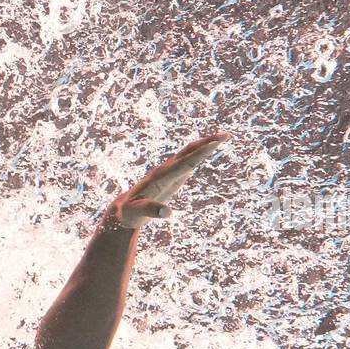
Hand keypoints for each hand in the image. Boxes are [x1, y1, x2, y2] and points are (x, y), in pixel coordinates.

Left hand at [108, 132, 228, 228]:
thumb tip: (167, 213)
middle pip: (188, 152)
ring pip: (189, 154)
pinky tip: (208, 150)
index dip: (199, 154)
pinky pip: (188, 162)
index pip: (184, 163)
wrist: (122, 210)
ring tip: (223, 138)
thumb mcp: (137, 213)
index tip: (215, 144)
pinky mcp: (171, 177)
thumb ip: (152, 211)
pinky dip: (199, 154)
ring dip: (205, 145)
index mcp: (160, 177)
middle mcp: (165, 170)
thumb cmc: (129, 212)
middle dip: (207, 142)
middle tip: (226, 135)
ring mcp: (168, 172)